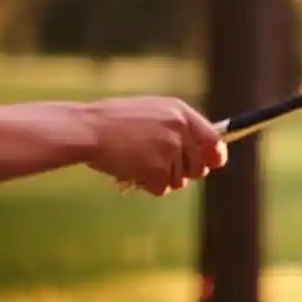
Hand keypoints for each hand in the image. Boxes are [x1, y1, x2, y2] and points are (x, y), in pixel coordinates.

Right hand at [82, 97, 227, 196]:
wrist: (86, 130)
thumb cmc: (111, 122)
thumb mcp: (150, 113)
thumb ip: (174, 127)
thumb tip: (199, 152)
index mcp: (179, 112)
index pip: (213, 138)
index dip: (215, 155)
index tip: (214, 163)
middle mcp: (180, 129)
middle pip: (198, 166)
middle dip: (183, 173)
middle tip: (162, 172)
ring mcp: (170, 149)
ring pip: (179, 180)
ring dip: (161, 180)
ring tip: (138, 166)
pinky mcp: (158, 168)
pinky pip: (161, 189)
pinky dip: (147, 186)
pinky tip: (131, 172)